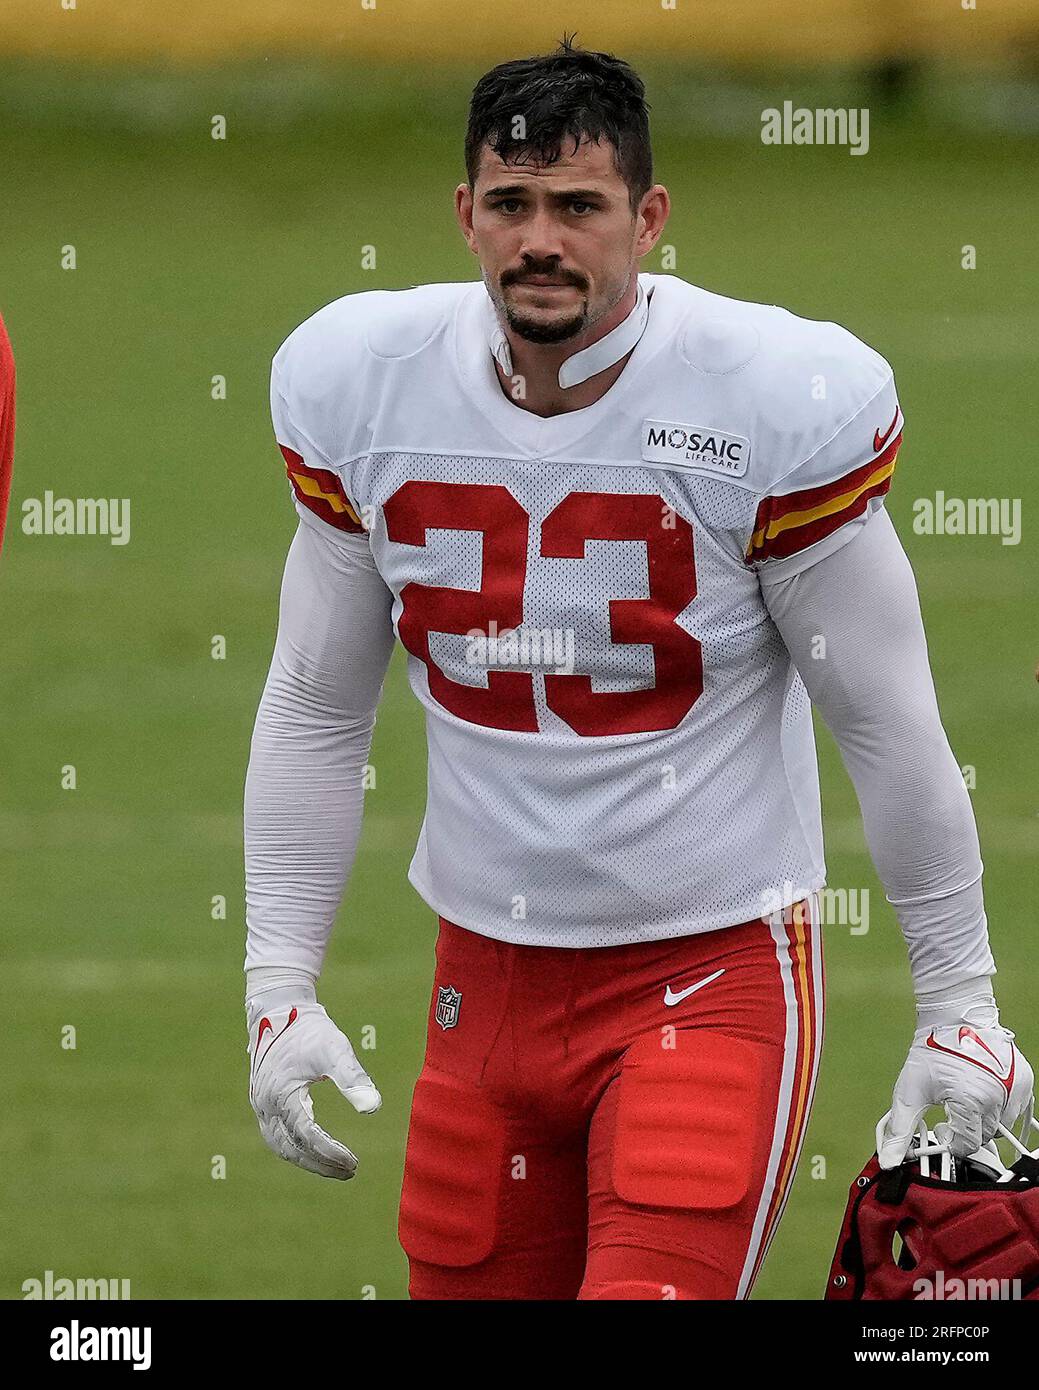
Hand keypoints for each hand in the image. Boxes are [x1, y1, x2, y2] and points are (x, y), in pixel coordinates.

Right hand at [247, 978, 380, 1179]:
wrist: (280, 1009)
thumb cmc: (310, 1029)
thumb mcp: (335, 1049)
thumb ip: (353, 1078)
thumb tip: (373, 1108)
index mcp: (281, 1094)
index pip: (306, 1135)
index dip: (330, 1152)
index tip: (353, 1163)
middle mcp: (265, 1104)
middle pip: (291, 1148)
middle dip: (320, 1164)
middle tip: (350, 1171)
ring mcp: (259, 1105)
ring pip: (281, 1146)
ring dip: (308, 1160)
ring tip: (336, 1166)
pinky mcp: (262, 1101)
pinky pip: (276, 1135)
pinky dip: (296, 1148)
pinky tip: (317, 1149)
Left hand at [878, 1022, 1033, 1168]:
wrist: (954, 1016)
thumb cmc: (932, 1051)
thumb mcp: (910, 1091)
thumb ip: (900, 1129)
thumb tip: (891, 1160)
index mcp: (970, 1102)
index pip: (967, 1145)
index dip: (951, 1142)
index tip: (942, 1129)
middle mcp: (997, 1098)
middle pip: (985, 1135)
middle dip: (966, 1130)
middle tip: (951, 1111)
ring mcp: (1014, 1088)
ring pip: (1002, 1124)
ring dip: (984, 1118)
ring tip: (966, 1097)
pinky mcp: (1024, 1080)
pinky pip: (1015, 1107)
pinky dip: (1000, 1105)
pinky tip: (982, 1089)